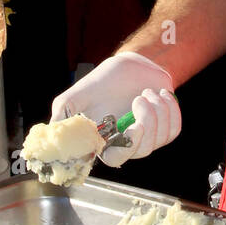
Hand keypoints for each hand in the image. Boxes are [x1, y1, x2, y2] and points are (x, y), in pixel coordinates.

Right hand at [50, 51, 180, 166]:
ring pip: (159, 138)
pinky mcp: (164, 128)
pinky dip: (171, 110)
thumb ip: (63, 114)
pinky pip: (173, 130)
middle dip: (147, 122)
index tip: (135, 128)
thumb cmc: (102, 81)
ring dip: (158, 111)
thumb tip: (52, 134)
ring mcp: (146, 137)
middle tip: (140, 98)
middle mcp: (125, 143)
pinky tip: (161, 94)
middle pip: (142, 150)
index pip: (116, 159)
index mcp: (105, 140)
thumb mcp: (76, 94)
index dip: (127, 148)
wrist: (130, 65)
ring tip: (148, 91)